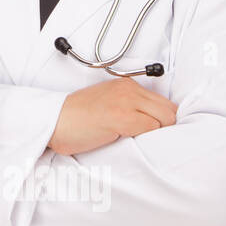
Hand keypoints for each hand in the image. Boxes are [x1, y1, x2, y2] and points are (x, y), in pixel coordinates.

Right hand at [48, 77, 177, 155]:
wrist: (54, 121)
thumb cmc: (77, 118)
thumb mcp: (107, 103)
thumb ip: (129, 106)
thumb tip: (154, 123)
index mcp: (126, 85)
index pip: (164, 102)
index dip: (162, 120)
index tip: (153, 131)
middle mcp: (128, 90)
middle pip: (170, 110)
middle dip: (164, 127)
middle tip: (147, 138)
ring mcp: (126, 102)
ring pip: (165, 119)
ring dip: (155, 133)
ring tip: (137, 139)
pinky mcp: (121, 117)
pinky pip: (151, 128)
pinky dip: (146, 138)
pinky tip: (129, 140)